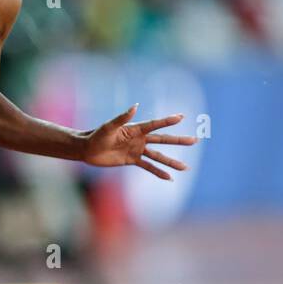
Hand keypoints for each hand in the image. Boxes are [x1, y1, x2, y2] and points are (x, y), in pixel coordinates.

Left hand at [82, 106, 196, 179]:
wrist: (88, 150)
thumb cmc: (96, 135)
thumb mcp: (108, 127)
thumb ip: (122, 118)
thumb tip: (135, 106)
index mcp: (135, 129)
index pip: (155, 125)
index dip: (168, 121)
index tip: (181, 117)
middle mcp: (139, 139)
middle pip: (163, 140)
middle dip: (178, 140)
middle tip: (195, 140)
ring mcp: (137, 150)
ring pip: (158, 156)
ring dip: (172, 162)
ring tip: (186, 167)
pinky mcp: (132, 160)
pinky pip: (148, 167)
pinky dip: (158, 172)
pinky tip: (169, 177)